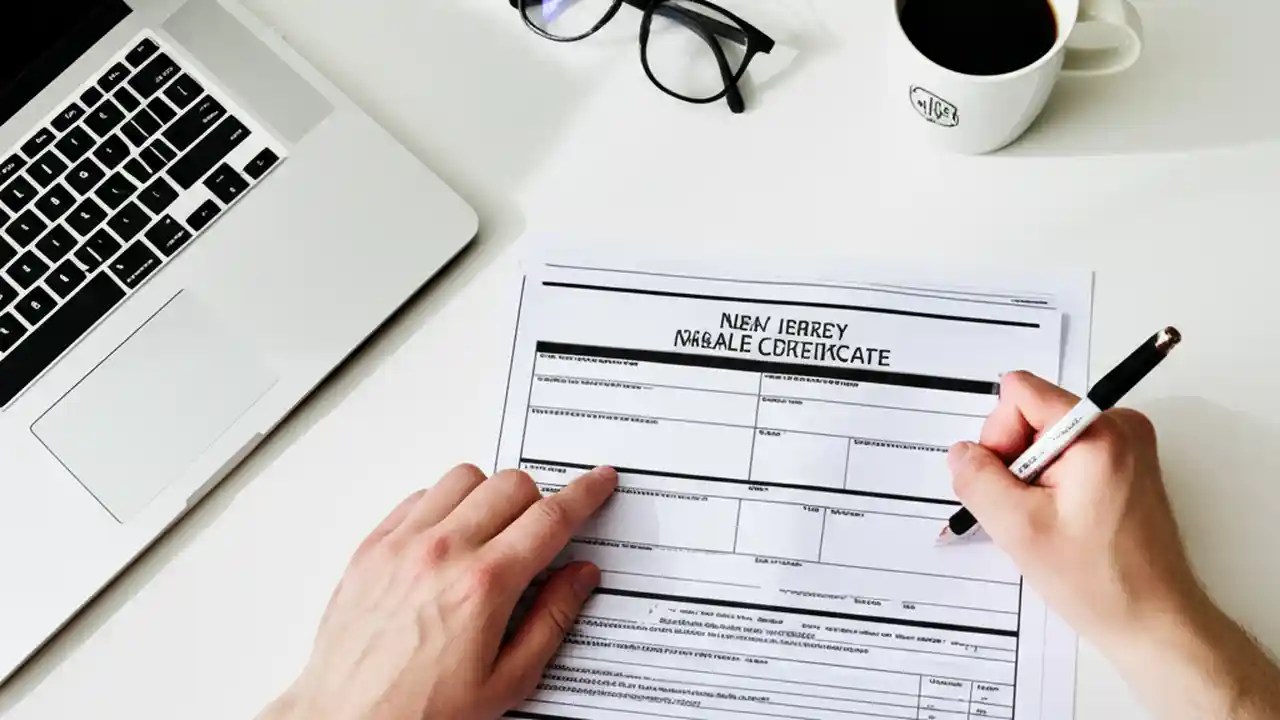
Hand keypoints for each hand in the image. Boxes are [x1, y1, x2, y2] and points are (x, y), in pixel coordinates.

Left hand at [259, 464, 617, 719]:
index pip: (551, 518)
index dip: (585, 494)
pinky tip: (448, 535)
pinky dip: (443, 505)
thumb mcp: (507, 680)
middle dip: (538, 501)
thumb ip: (551, 620)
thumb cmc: (420, 712)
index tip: (598, 482)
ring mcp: (403, 545)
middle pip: (511, 485)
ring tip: (492, 530)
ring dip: (488, 495)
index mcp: (484, 586)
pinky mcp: (372, 547)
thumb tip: (580, 577)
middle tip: (540, 531)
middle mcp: (443, 553)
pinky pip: (418, 497)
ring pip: (464, 478)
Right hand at [949, 372, 1279, 719]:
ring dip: (1030, 478)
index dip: (1000, 436)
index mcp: (1098, 431)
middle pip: (1032, 414)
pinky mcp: (1126, 464)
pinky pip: (1065, 454)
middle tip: (1028, 511)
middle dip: (1014, 461)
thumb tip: (962, 452)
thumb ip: (978, 479)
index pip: (1020, 393)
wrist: (1154, 621)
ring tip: (1047, 521)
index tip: (1013, 485)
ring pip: (1044, 438)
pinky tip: (1060, 520)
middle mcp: (1119, 425)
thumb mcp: (1018, 529)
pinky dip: (1050, 484)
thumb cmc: (1097, 580)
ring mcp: (1127, 444)